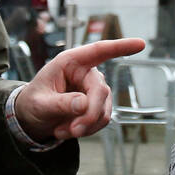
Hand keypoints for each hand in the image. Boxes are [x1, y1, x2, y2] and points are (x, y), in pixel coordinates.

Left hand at [14, 37, 145, 140]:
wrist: (33, 118)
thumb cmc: (33, 102)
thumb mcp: (39, 104)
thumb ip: (60, 104)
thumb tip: (83, 104)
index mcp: (70, 62)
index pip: (98, 51)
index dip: (120, 47)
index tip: (141, 43)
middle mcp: (86, 73)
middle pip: (100, 92)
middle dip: (89, 115)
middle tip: (73, 131)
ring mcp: (95, 90)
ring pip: (103, 110)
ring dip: (85, 126)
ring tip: (61, 130)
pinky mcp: (98, 106)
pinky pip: (101, 121)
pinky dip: (86, 130)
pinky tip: (67, 130)